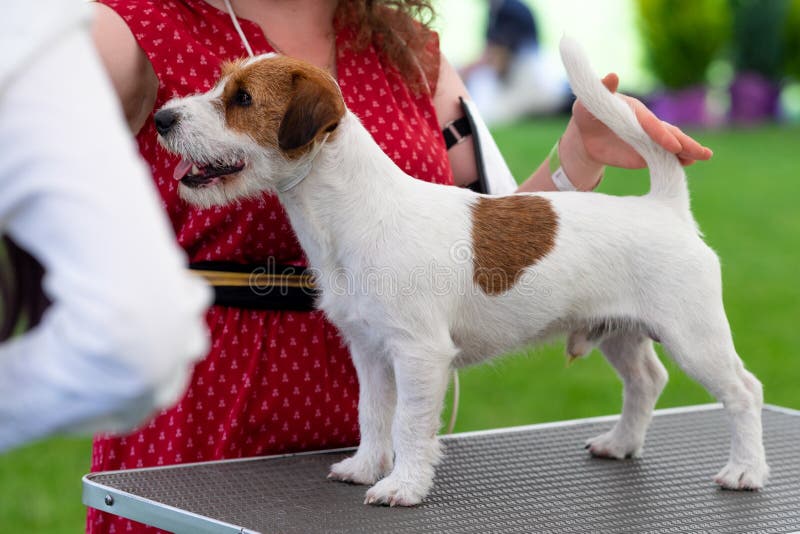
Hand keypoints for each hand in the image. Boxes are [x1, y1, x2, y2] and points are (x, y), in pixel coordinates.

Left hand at [571, 73, 712, 168]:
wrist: (586, 133)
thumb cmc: (587, 111)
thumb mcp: (590, 100)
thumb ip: (603, 90)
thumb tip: (612, 76)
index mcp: (636, 111)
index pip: (651, 124)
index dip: (662, 135)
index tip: (673, 146)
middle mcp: (646, 125)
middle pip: (669, 134)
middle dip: (686, 143)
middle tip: (705, 153)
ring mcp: (648, 140)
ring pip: (671, 146)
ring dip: (687, 152)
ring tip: (703, 156)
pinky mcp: (645, 154)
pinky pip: (661, 159)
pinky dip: (674, 163)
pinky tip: (687, 166)